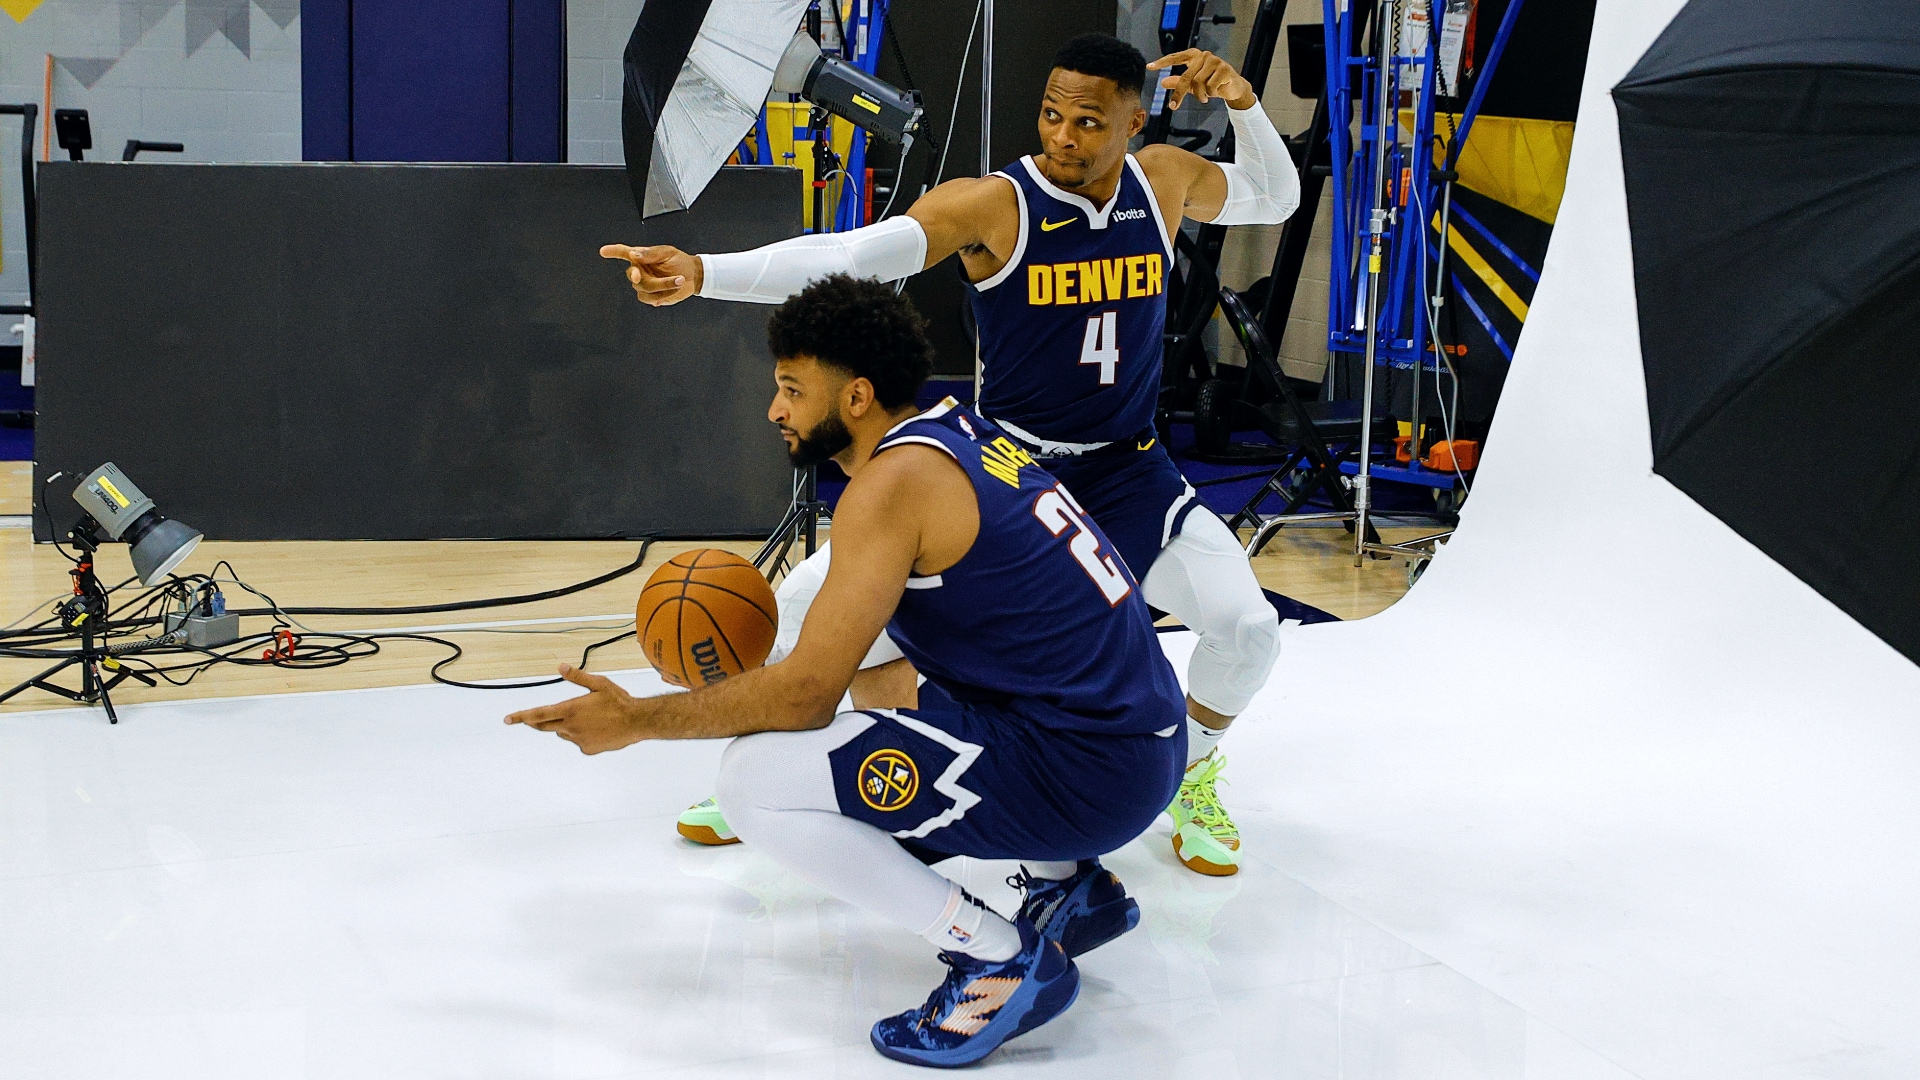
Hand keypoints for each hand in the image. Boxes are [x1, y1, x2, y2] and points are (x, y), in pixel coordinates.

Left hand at [505, 665, 645, 754]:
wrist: (637, 722)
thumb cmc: (619, 701)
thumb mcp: (599, 684)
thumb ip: (578, 677)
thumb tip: (561, 667)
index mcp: (570, 709)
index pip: (538, 714)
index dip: (521, 716)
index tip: (507, 719)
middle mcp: (571, 727)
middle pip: (545, 726)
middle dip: (537, 722)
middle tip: (532, 719)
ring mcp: (578, 740)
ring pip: (563, 733)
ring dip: (565, 726)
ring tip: (586, 718)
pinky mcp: (587, 749)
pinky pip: (577, 741)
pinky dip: (581, 735)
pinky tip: (597, 728)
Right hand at [599, 244, 702, 305]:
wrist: (693, 276)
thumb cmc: (680, 261)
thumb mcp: (668, 253)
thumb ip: (651, 253)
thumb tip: (635, 255)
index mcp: (641, 256)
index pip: (623, 253)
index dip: (613, 252)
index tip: (603, 251)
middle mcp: (639, 270)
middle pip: (635, 277)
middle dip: (652, 279)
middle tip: (671, 278)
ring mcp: (644, 284)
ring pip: (644, 290)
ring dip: (664, 287)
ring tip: (679, 280)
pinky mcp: (650, 296)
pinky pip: (650, 299)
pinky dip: (664, 295)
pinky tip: (673, 290)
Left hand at [1146, 49, 1256, 111]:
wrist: (1234, 87)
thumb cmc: (1213, 83)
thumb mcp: (1194, 85)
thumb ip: (1179, 82)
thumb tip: (1163, 83)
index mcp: (1194, 56)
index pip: (1175, 57)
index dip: (1162, 62)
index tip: (1149, 67)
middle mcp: (1204, 56)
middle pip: (1186, 77)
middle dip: (1179, 94)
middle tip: (1173, 106)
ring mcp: (1214, 61)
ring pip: (1198, 83)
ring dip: (1200, 95)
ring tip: (1205, 97)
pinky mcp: (1224, 69)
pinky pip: (1210, 87)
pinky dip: (1211, 94)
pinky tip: (1217, 91)